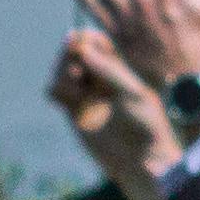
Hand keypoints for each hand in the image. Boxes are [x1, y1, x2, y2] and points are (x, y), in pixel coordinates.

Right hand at [50, 29, 178, 199]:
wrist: (140, 160)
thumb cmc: (145, 125)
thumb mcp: (133, 93)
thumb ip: (108, 70)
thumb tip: (82, 49)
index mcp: (118, 68)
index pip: (95, 42)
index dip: (85, 39)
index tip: (81, 43)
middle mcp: (99, 79)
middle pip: (72, 53)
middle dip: (69, 56)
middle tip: (77, 71)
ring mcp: (85, 95)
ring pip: (60, 71)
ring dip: (63, 74)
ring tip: (79, 92)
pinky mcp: (73, 112)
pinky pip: (54, 92)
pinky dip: (56, 91)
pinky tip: (71, 103)